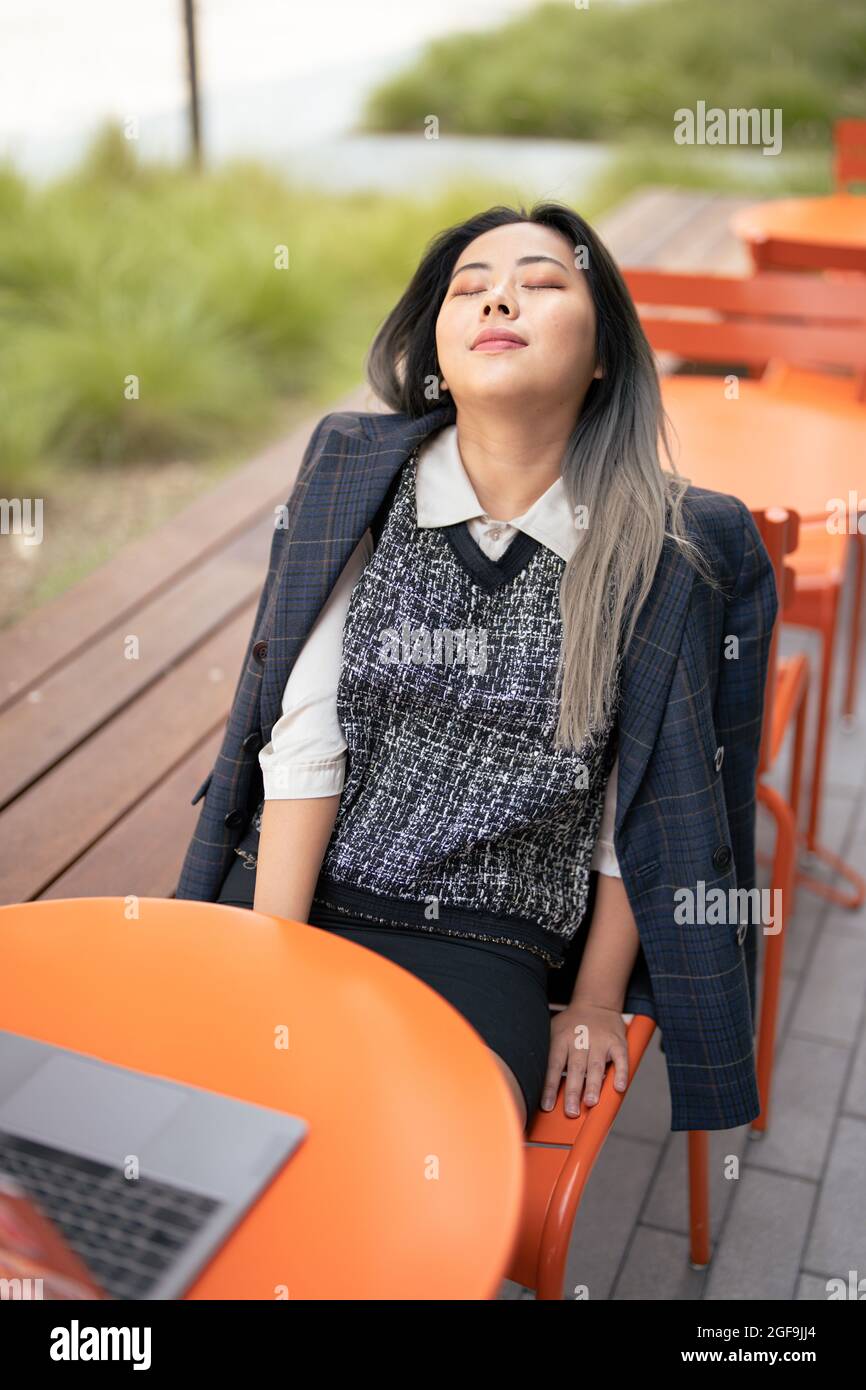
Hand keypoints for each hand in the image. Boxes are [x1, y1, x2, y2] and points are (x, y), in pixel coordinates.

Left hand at [541, 999, 628, 1116]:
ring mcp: (600, 1041)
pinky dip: (620, 1073)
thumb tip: (535, 1084)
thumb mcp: (553, 1032)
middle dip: (573, 1091)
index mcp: (561, 1039)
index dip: (550, 1087)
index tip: (547, 1106)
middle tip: (571, 1111)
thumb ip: (548, 1056)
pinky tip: (618, 1087)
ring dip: (593, 1085)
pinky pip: (620, 1059)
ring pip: (596, 1065)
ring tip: (591, 1102)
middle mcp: (580, 1040)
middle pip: (575, 1068)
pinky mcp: (617, 1042)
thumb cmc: (571, 1025)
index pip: (554, 1065)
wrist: (596, 1003)